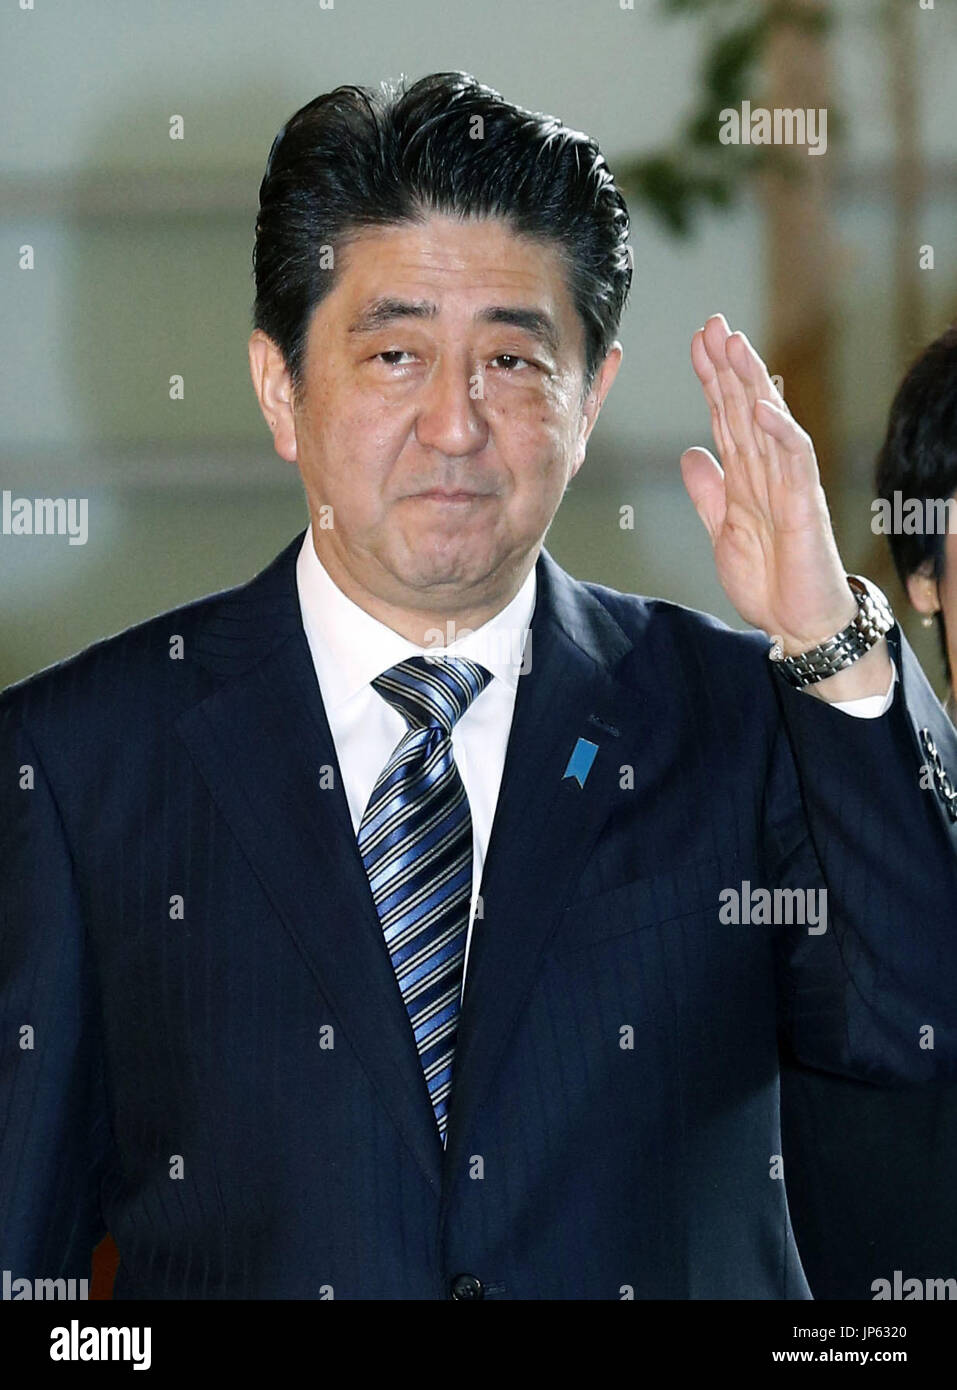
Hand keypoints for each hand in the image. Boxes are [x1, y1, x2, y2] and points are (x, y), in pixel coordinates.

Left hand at [681, 314, 890, 700]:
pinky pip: (795, 459)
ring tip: (735, 344)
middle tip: (714, 323)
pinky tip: (764, 404)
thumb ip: (708, 492)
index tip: (697, 343)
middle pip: (747, 407)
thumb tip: (690, 454)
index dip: (713, 379)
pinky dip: (780, 430)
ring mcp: (789, 484)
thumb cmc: (769, 578)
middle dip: (730, 365)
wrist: (799, 623)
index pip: (729, 416)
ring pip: (770, 421)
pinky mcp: (805, 504)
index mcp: (748, 475)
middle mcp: (769, 471)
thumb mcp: (723, 529)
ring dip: (753, 382)